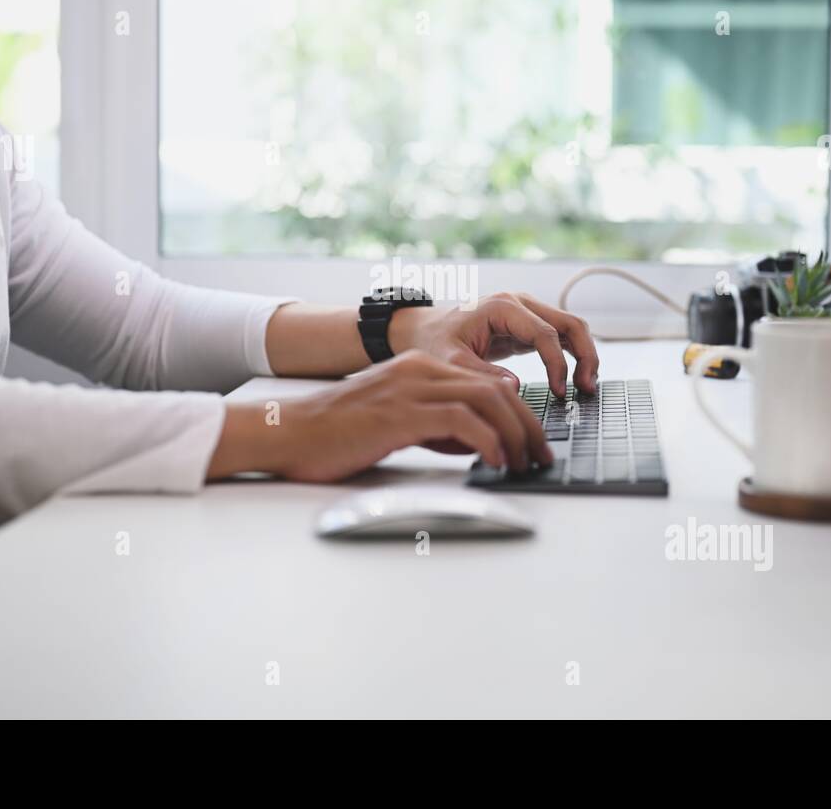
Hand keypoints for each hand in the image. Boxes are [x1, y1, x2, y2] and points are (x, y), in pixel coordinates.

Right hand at [208, 350, 553, 482]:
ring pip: (488, 401)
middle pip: (496, 391)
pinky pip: (463, 421)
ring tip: (526, 463)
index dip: (518, 413)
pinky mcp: (403, 412)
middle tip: (541, 456)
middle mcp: (420, 370)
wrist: (289, 433)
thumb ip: (434, 426)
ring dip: (516, 435)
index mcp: (419, 367)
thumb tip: (472, 442)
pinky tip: (496, 461)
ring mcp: (412, 388)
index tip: (532, 442)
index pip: (486, 385)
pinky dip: (489, 441)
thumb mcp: (396, 423)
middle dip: (527, 426)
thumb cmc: (335, 435)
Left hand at [388, 292, 598, 398]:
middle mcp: (520, 303)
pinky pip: (560, 337)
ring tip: (587, 386)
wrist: (422, 331)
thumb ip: (481, 374)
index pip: (545, 333)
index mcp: (502, 306)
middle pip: (570, 323)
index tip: (559, 392)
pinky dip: (572, 356)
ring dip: (584, 355)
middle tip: (588, 388)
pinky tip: (575, 380)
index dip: (557, 365)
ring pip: (571, 328)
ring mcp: (526, 313)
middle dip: (585, 355)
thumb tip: (514, 388)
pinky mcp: (527, 327)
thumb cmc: (433, 342)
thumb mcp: (450, 361)